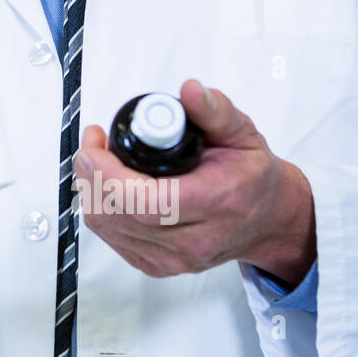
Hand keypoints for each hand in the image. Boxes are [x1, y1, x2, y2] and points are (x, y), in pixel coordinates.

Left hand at [74, 78, 315, 284]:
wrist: (266, 219)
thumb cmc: (251, 176)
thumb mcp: (242, 133)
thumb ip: (216, 111)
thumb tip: (191, 91)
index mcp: (217, 203)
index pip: (149, 203)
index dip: (109, 174)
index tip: (96, 145)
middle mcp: (195, 239)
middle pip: (121, 215)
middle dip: (93, 175)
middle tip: (93, 144)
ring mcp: (175, 259)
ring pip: (109, 227)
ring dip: (91, 189)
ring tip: (97, 159)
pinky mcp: (157, 265)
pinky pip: (112, 238)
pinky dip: (99, 208)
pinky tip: (106, 185)